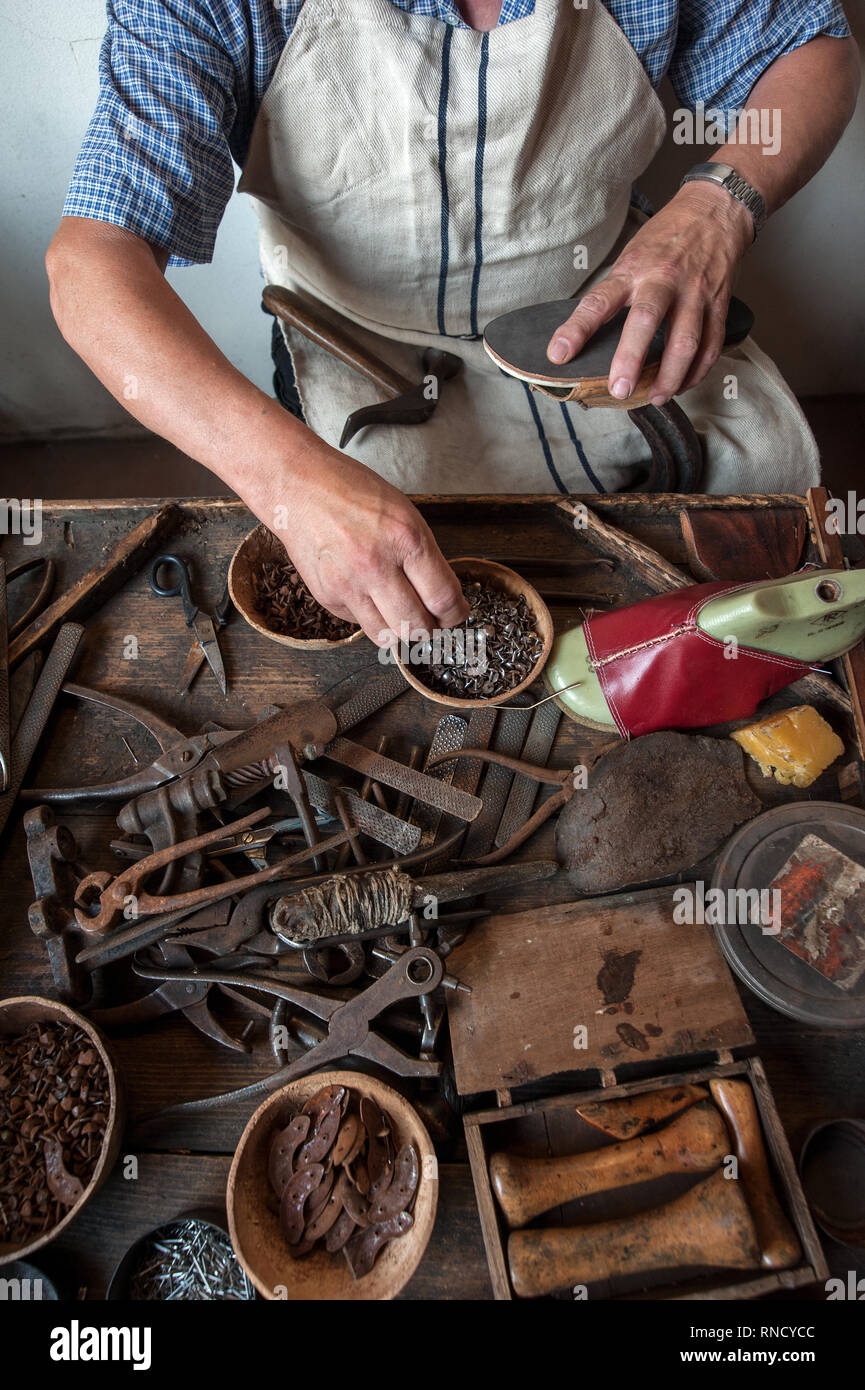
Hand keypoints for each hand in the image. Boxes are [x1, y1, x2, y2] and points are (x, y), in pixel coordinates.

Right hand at [273, 440, 467, 645]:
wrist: (300, 487)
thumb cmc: (352, 492)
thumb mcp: (403, 512)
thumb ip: (423, 554)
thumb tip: (440, 595)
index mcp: (405, 538)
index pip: (443, 598)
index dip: (455, 614)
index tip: (455, 613)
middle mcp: (377, 565)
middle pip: (417, 626)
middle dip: (430, 628)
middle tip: (431, 620)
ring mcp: (349, 584)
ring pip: (387, 636)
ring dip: (400, 631)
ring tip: (402, 616)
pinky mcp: (327, 596)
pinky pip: (359, 623)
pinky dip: (371, 617)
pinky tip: (370, 596)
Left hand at [546, 182, 753, 404]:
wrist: (715, 210)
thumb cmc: (666, 237)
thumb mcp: (631, 256)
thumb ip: (614, 292)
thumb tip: (586, 333)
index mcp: (633, 270)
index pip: (598, 301)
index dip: (577, 329)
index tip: (558, 354)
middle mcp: (663, 281)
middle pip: (646, 321)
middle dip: (631, 359)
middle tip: (619, 389)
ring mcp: (694, 293)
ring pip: (685, 341)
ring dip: (670, 376)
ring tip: (655, 396)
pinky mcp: (719, 303)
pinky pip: (711, 344)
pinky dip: (698, 370)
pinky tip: (683, 384)